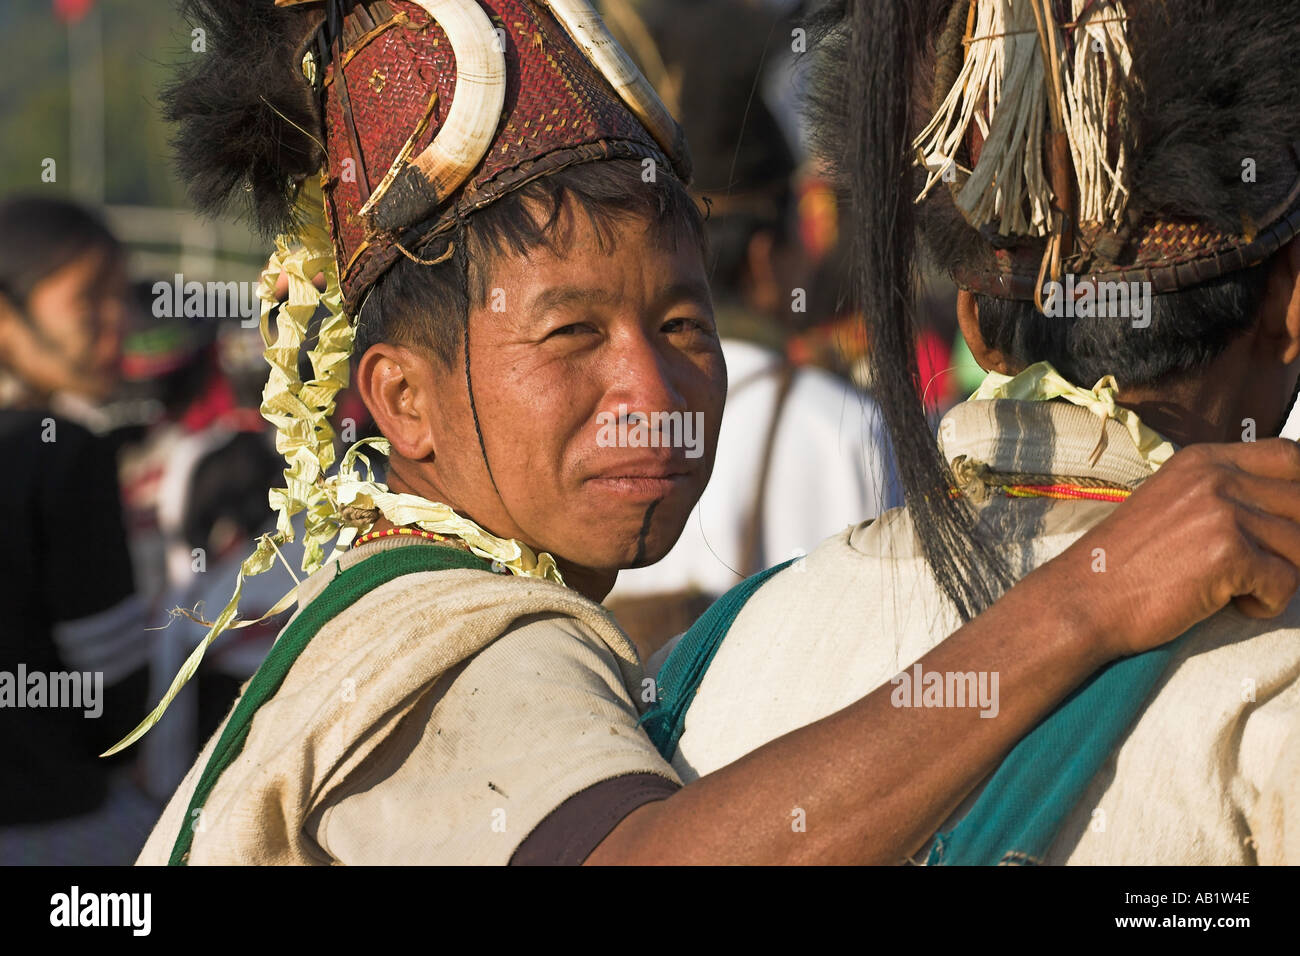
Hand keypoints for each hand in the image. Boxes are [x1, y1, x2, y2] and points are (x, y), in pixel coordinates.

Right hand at [1051, 439, 1299, 658]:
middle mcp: (1215, 478)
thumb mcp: (1170, 503)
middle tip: (1258, 566)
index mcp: (1201, 461)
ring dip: (1278, 576)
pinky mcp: (1229, 554)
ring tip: (1238, 588)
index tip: (1284, 521)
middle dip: (1291, 543)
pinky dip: (1267, 604)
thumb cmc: (1124, 562)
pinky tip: (1232, 604)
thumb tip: (1280, 509)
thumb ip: (1220, 493)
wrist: (1084, 598)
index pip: (1289, 457)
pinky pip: (1287, 583)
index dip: (1297, 491)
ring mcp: (1223, 513)